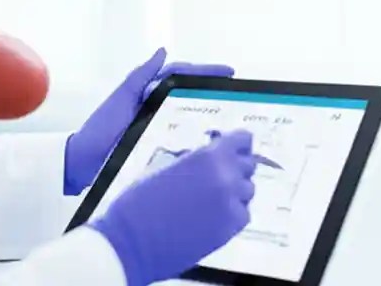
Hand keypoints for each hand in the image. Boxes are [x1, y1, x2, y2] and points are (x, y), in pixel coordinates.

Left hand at [64, 48, 232, 194]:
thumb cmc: (100, 129)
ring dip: (211, 113)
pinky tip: (214, 142)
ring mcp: (159, 128)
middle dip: (214, 89)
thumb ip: (140, 76)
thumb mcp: (121, 98)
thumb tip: (162, 51)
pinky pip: (184, 139)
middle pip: (191, 94)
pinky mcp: (159, 148)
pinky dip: (200, 138)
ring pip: (190, 116)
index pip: (182, 76)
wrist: (84, 163)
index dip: (206, 73)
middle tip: (238, 91)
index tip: (229, 72)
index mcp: (149, 93)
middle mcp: (157, 108)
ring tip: (233, 113)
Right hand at [90, 130, 257, 285]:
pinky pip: (242, 214)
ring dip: (234, 190)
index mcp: (208, 156)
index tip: (233, 148)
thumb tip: (207, 157)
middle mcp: (225, 177)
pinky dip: (232, 213)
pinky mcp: (229, 230)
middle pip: (248, 165)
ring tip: (211, 198)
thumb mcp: (165, 165)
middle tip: (217, 175)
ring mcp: (230, 205)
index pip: (242, 140)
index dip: (237, 144)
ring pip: (247, 191)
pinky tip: (212, 215)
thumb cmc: (140, 202)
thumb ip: (194, 158)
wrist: (132, 240)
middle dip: (234, 167)